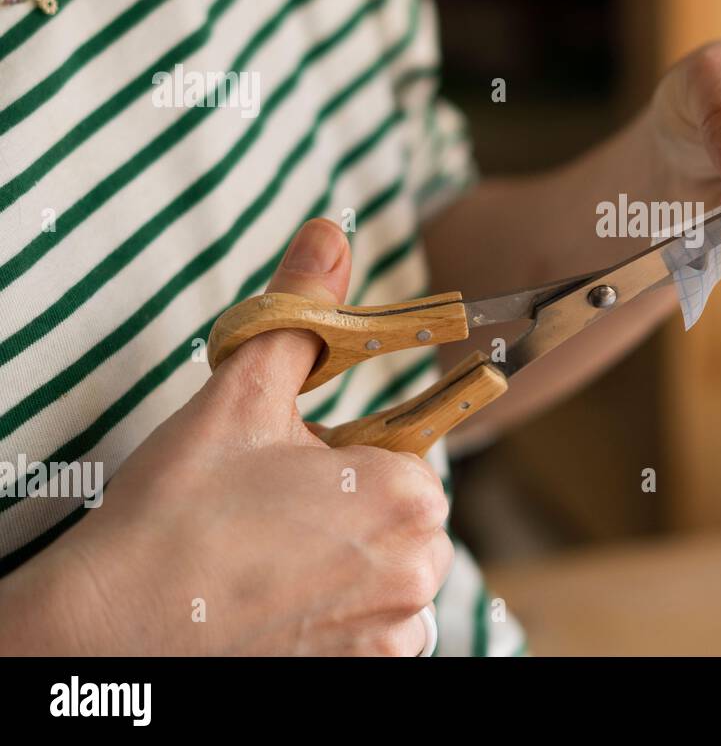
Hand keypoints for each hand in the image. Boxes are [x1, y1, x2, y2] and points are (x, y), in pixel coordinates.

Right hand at [0, 219, 451, 655]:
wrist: (110, 627)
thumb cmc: (178, 511)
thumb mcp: (242, 395)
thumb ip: (302, 314)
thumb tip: (332, 233)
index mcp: (408, 495)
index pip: (407, 461)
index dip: (347, 461)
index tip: (293, 476)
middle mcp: (419, 574)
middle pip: (404, 523)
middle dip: (351, 514)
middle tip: (270, 521)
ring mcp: (391, 637)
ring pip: (389, 580)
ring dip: (344, 570)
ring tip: (266, 567)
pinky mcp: (362, 678)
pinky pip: (372, 636)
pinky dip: (335, 623)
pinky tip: (275, 610)